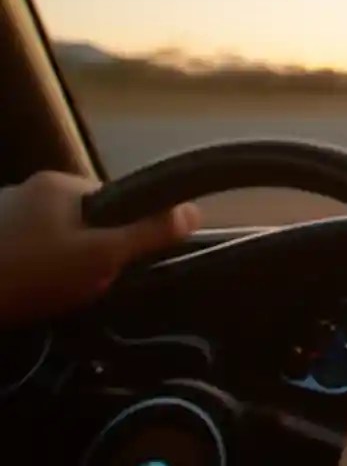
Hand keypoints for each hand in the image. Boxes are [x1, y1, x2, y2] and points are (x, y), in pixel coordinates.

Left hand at [0, 171, 200, 325]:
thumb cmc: (29, 272)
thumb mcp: (100, 258)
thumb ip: (148, 234)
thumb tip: (194, 211)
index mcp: (60, 184)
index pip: (111, 203)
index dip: (120, 236)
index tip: (112, 265)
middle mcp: (27, 188)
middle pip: (78, 221)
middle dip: (85, 252)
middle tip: (79, 286)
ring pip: (46, 239)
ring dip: (52, 264)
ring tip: (44, 295)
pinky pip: (18, 251)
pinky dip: (25, 271)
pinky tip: (19, 293)